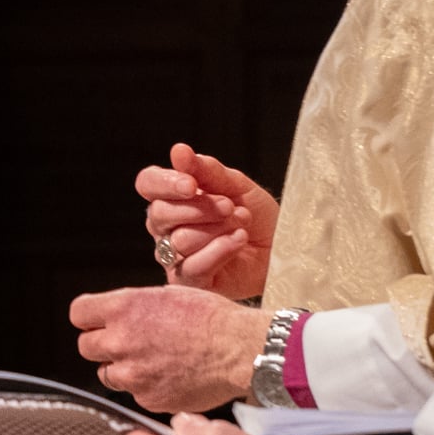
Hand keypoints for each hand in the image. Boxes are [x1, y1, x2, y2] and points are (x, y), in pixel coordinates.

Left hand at [70, 284, 268, 411]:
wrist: (240, 349)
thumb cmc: (212, 318)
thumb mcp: (167, 295)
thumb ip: (133, 308)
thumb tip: (118, 316)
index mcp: (123, 309)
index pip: (78, 313)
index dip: (90, 318)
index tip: (97, 322)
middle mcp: (121, 341)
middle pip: (86, 346)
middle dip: (104, 345)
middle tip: (128, 344)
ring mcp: (133, 374)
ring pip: (107, 374)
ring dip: (123, 369)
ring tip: (152, 362)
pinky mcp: (148, 398)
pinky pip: (135, 394)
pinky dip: (147, 388)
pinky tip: (170, 377)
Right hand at [136, 143, 278, 300]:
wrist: (285, 248)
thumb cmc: (258, 216)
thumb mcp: (236, 186)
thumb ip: (206, 170)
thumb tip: (178, 151)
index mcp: (172, 199)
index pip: (148, 184)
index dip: (164, 183)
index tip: (191, 184)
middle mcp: (166, 228)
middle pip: (159, 214)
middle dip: (199, 208)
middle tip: (230, 206)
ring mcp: (175, 257)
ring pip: (178, 241)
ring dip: (216, 229)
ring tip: (241, 226)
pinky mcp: (191, 283)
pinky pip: (193, 267)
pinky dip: (220, 250)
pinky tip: (239, 241)